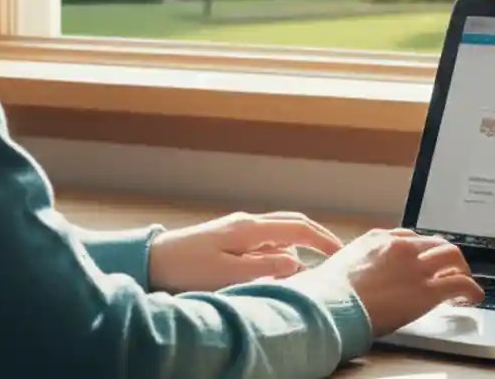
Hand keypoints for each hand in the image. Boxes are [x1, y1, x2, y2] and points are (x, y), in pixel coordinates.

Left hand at [149, 211, 343, 292]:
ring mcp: (238, 227)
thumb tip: (296, 262)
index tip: (341, 254)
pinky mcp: (231, 237)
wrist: (153, 260)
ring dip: (300, 242)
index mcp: (250, 228)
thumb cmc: (187, 269)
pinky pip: (266, 238)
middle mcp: (247, 222)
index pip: (298, 228)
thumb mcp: (228, 273)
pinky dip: (283, 247)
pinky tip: (283, 264)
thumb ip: (265, 267)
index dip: (323, 240)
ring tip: (314, 261)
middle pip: (292, 222)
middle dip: (317, 235)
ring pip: (280, 230)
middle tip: (336, 254)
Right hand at [286, 229, 483, 336]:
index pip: (407, 237)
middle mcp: (400, 247)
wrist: (332, 304)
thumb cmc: (325, 291)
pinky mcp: (427, 290)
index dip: (418, 249)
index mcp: (376, 239)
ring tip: (462, 281)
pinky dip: (471, 290)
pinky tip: (473, 298)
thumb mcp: (335, 266)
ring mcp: (415, 267)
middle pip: (433, 242)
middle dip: (444, 255)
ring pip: (452, 255)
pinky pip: (460, 284)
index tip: (420, 258)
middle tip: (448, 268)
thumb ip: (349, 266)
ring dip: (460, 267)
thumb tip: (343, 277)